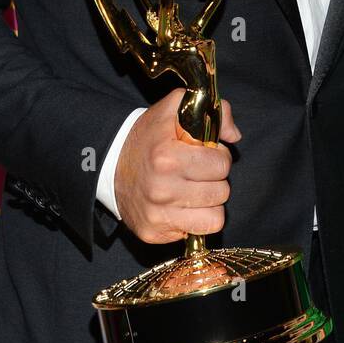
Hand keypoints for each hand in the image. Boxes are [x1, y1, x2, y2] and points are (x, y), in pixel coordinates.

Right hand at [114, 89, 239, 243]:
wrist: (109, 164)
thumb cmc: (149, 136)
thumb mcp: (177, 109)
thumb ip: (215, 111)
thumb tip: (234, 136)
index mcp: (168, 158)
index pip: (222, 165)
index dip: (218, 156)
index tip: (204, 153)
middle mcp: (161, 190)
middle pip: (222, 192)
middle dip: (215, 179)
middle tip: (198, 171)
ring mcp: (156, 215)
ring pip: (216, 218)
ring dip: (209, 202)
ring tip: (193, 188)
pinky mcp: (153, 233)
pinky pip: (198, 233)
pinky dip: (196, 219)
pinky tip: (182, 205)